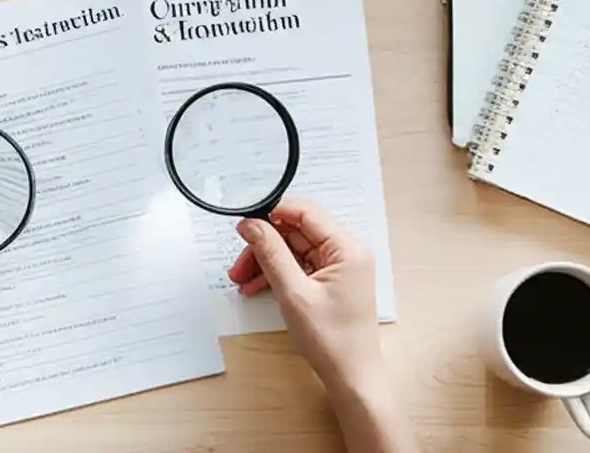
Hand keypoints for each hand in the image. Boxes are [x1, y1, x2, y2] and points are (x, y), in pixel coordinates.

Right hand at [227, 200, 380, 389]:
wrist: (351, 377)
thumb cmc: (332, 340)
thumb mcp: (294, 293)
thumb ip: (271, 253)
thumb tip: (251, 224)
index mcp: (347, 249)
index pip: (305, 212)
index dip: (272, 213)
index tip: (244, 224)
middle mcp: (346, 252)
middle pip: (296, 231)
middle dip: (264, 245)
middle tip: (238, 262)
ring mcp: (338, 267)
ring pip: (293, 249)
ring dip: (265, 261)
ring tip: (240, 279)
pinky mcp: (330, 281)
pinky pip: (298, 266)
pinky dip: (276, 274)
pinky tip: (255, 286)